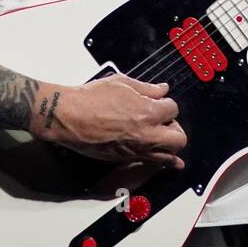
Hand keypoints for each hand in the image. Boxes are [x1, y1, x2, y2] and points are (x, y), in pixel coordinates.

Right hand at [29, 74, 186, 169]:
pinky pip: (150, 164)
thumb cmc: (91, 97)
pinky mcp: (124, 159)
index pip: (173, 110)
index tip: (160, 102)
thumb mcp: (121, 83)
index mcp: (148, 112)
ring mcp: (136, 149)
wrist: (68, 116)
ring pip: (167, 157)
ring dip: (171, 149)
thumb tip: (162, 89)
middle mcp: (147, 134)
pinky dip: (158, 161)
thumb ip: (146, 88)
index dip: (168, 104)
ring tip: (169, 143)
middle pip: (179, 138)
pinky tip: (163, 161)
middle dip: (176, 129)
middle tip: (166, 123)